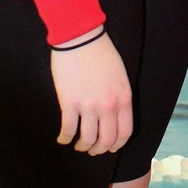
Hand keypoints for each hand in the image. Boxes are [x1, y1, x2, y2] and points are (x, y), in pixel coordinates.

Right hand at [50, 31, 133, 154]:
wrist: (80, 37)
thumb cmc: (101, 52)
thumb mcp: (120, 75)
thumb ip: (119, 97)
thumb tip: (112, 117)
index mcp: (123, 97)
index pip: (125, 132)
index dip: (116, 145)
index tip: (109, 147)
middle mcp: (108, 105)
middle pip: (106, 140)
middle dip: (98, 149)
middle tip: (92, 150)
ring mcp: (88, 105)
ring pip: (87, 139)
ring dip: (82, 146)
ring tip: (78, 145)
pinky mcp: (69, 103)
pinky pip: (68, 129)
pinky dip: (65, 138)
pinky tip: (63, 138)